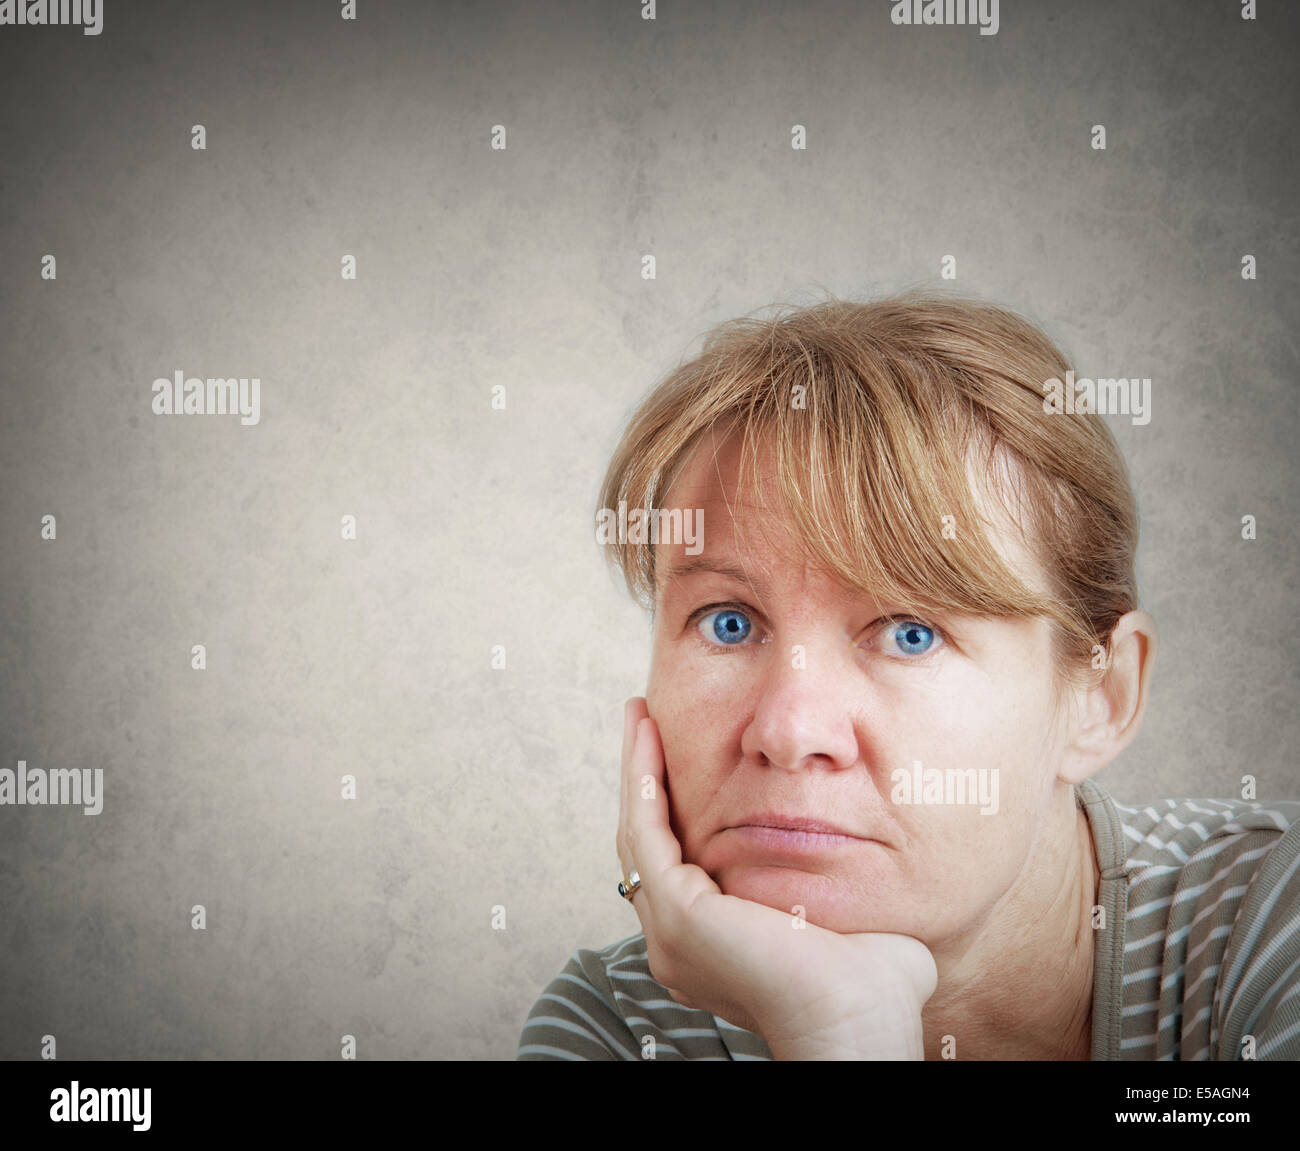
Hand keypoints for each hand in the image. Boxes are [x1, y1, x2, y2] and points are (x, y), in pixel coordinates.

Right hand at [615, 697, 938, 1059]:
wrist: (861, 1016)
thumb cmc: (872, 982)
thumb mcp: (840, 910)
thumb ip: (835, 880)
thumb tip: (866, 848)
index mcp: (710, 944)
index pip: (677, 861)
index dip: (671, 804)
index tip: (676, 753)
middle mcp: (677, 938)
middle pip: (648, 841)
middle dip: (644, 777)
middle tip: (644, 722)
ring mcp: (670, 928)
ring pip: (639, 830)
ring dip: (637, 768)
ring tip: (640, 716)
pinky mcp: (677, 910)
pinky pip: (646, 829)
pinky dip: (642, 778)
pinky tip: (647, 736)